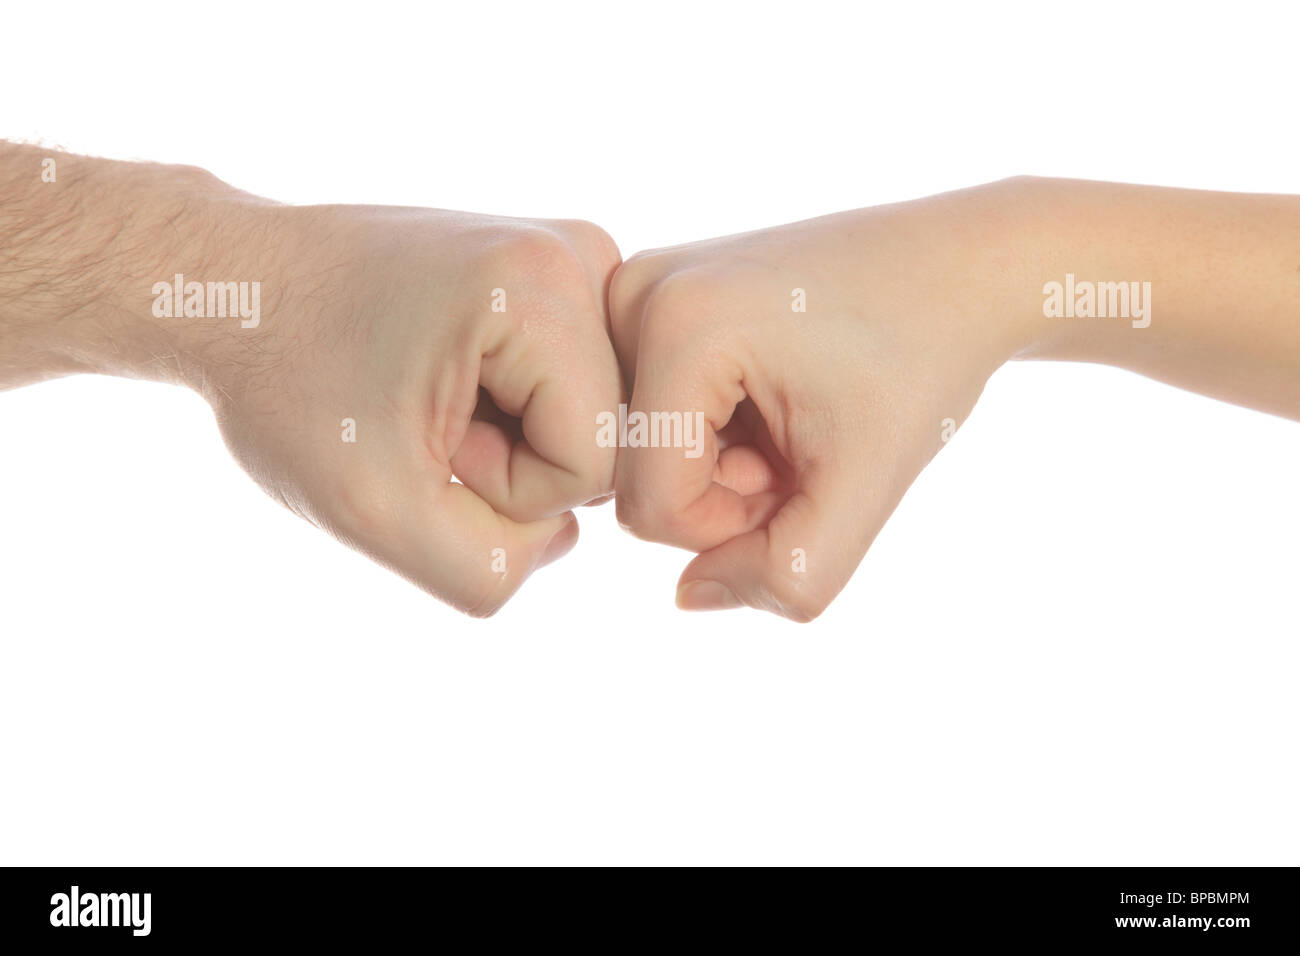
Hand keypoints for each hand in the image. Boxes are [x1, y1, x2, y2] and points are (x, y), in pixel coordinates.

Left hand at [198, 202, 622, 615]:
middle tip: (421, 419)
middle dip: (514, 460)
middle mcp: (578, 251)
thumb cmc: (287, 387)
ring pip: (595, 416)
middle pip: (608, 436)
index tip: (422, 438)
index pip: (596, 463)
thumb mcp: (376, 513)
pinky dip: (515, 410)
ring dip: (514, 438)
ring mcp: (573, 254)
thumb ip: (492, 568)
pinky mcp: (556, 271)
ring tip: (430, 396)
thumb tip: (563, 533)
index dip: (505, 487)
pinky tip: (448, 384)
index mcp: (542, 286)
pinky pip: (575, 387)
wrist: (235, 289)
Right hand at [607, 182, 1033, 620]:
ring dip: (724, 467)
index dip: (732, 530)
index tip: (807, 481)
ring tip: (796, 421)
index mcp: (676, 325)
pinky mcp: (651, 298)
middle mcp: (635, 293)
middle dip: (727, 494)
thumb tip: (689, 595)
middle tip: (808, 447)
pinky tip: (774, 400)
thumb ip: (786, 572)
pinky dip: (716, 434)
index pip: (648, 508)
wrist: (958, 269)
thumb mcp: (868, 485)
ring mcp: (637, 290)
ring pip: (646, 453)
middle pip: (638, 481)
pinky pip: (654, 415)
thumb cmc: (921, 361)